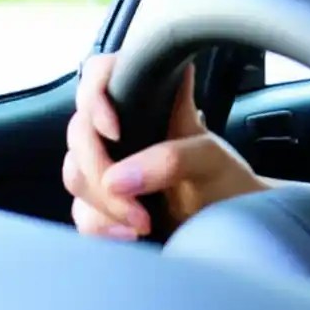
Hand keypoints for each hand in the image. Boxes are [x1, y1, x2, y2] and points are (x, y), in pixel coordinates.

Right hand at [62, 53, 264, 239]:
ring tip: (143, 224)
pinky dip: (100, 226)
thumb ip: (173, 157)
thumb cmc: (226, 180)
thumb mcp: (209, 160)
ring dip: (103, 203)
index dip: (95, 95)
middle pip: (79, 134)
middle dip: (100, 170)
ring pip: (76, 175)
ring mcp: (109, 165)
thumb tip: (116, 178)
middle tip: (136, 204)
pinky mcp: (103, 202)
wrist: (233, 223)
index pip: (100, 74)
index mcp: (147, 102)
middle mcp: (121, 128)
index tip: (114, 129)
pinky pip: (82, 211)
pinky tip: (129, 236)